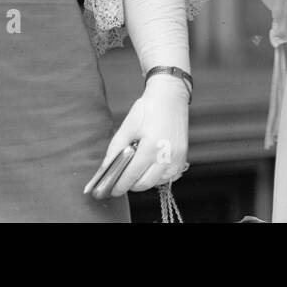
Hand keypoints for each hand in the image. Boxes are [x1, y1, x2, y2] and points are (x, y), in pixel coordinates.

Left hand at [87, 75, 188, 197]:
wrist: (170, 96)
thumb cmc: (147, 109)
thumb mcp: (126, 128)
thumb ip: (114, 152)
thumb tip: (102, 172)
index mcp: (151, 148)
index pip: (131, 176)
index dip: (118, 186)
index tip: (109, 191)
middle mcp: (167, 156)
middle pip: (144, 184)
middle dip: (130, 185)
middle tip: (120, 180)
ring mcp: (178, 158)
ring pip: (157, 182)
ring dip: (144, 180)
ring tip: (136, 168)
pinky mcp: (183, 156)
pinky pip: (168, 176)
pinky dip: (157, 176)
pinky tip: (150, 165)